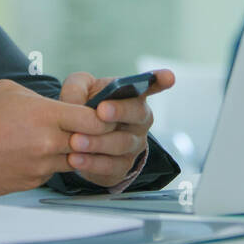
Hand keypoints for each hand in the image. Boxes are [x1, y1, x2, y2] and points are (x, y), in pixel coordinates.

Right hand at [0, 79, 117, 195]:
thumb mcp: (11, 92)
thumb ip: (43, 100)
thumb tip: (61, 107)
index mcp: (46, 117)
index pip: (94, 121)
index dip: (103, 118)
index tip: (101, 116)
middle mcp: (47, 145)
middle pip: (89, 144)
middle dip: (91, 138)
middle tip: (88, 131)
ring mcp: (39, 167)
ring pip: (71, 161)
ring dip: (70, 153)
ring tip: (54, 141)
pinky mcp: (29, 183)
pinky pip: (49, 173)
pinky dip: (47, 164)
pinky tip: (30, 154)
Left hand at [58, 69, 174, 186]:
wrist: (79, 142)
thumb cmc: (85, 108)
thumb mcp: (78, 90)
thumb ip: (76, 89)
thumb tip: (75, 102)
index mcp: (132, 96)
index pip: (152, 85)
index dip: (160, 81)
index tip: (168, 77)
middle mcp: (139, 120)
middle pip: (138, 114)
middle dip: (120, 111)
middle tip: (101, 111)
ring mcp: (134, 145)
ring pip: (122, 143)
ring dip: (98, 142)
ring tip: (76, 141)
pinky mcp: (122, 167)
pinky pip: (110, 166)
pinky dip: (91, 163)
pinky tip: (75, 159)